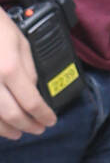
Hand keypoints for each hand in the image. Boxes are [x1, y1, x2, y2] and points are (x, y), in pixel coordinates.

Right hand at [0, 11, 56, 139]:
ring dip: (8, 130)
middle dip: (28, 125)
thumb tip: (34, 93)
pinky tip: (1, 125)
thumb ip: (29, 71)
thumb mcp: (22, 45)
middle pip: (12, 115)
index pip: (31, 101)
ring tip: (19, 132)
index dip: (43, 114)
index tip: (51, 121)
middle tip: (38, 129)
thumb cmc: (0, 30)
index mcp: (10, 69)